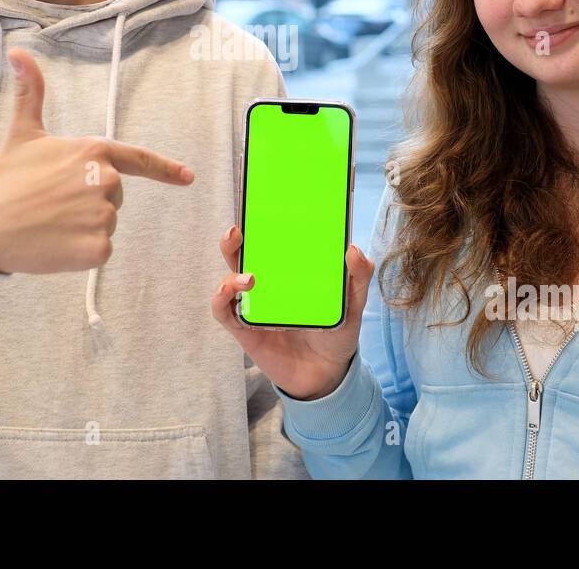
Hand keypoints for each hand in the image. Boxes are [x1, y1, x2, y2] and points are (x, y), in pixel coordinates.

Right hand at [0, 48, 193, 273]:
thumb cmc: (5, 178)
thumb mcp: (23, 132)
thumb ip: (31, 92)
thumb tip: (19, 51)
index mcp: (95, 150)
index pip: (139, 159)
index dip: (166, 170)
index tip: (189, 177)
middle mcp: (106, 180)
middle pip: (114, 197)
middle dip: (88, 201)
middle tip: (51, 202)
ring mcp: (103, 215)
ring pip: (106, 224)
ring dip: (83, 228)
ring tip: (49, 222)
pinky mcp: (98, 248)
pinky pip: (101, 250)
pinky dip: (81, 252)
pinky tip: (55, 244)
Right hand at [209, 224, 375, 399]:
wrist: (327, 375)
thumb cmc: (336, 333)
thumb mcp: (353, 304)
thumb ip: (358, 278)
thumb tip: (353, 249)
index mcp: (290, 270)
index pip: (270, 239)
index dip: (260, 220)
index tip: (260, 204)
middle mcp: (267, 282)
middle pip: (243, 252)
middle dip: (234, 237)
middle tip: (238, 230)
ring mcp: (254, 303)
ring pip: (229, 275)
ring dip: (231, 268)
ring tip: (249, 277)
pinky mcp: (244, 327)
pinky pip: (223, 310)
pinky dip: (221, 298)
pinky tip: (232, 292)